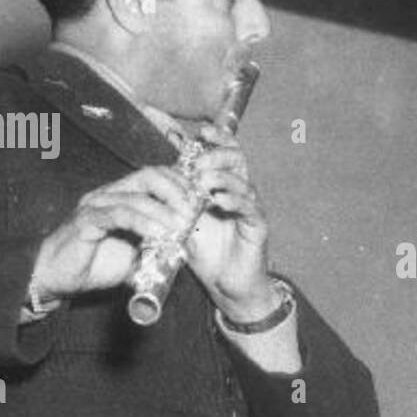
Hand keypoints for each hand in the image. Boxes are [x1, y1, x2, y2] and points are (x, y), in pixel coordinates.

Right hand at [31, 166, 200, 298]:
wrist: (59, 279)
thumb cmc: (96, 265)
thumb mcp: (137, 255)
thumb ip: (157, 245)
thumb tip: (186, 245)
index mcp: (122, 195)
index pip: (156, 175)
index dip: (181, 184)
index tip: (201, 201)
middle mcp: (109, 194)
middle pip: (149, 176)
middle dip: (176, 190)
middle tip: (193, 211)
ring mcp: (96, 205)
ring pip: (136, 196)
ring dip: (163, 211)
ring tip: (182, 225)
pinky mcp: (85, 222)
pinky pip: (118, 216)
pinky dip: (142, 223)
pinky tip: (159, 234)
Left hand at [184, 144, 276, 315]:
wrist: (227, 286)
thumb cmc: (208, 253)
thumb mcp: (186, 220)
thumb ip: (178, 200)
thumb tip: (158, 177)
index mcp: (225, 186)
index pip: (226, 153)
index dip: (218, 138)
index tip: (202, 130)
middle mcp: (241, 193)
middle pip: (238, 160)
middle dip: (217, 155)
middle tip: (198, 163)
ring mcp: (252, 209)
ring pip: (243, 182)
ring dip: (221, 179)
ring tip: (204, 182)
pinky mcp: (258, 227)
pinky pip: (250, 208)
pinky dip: (234, 201)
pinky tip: (219, 201)